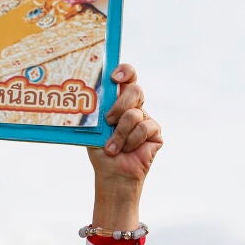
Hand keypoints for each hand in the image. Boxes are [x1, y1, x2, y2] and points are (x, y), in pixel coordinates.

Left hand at [89, 64, 162, 187]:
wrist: (112, 172)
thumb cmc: (100, 149)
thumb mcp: (93, 127)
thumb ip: (95, 111)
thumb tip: (88, 97)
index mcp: (119, 99)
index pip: (127, 76)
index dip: (125, 71)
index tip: (114, 78)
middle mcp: (134, 106)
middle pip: (135, 89)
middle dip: (120, 104)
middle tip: (108, 120)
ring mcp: (146, 118)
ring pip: (135, 113)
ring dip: (120, 133)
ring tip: (112, 147)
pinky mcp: (155, 132)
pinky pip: (144, 128)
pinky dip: (131, 141)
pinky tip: (126, 150)